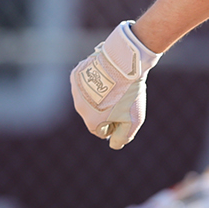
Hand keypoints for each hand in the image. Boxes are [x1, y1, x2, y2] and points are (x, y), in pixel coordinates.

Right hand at [71, 21, 162, 148]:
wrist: (122, 62)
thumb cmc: (129, 93)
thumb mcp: (133, 120)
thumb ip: (123, 137)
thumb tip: (114, 145)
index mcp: (91, 122)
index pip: (103, 132)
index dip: (116, 124)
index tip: (124, 111)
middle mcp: (79, 108)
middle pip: (94, 115)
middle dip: (106, 111)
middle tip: (121, 98)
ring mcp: (76, 91)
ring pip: (89, 99)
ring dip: (100, 96)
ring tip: (115, 86)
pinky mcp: (75, 75)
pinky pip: (85, 83)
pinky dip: (95, 81)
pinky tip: (106, 75)